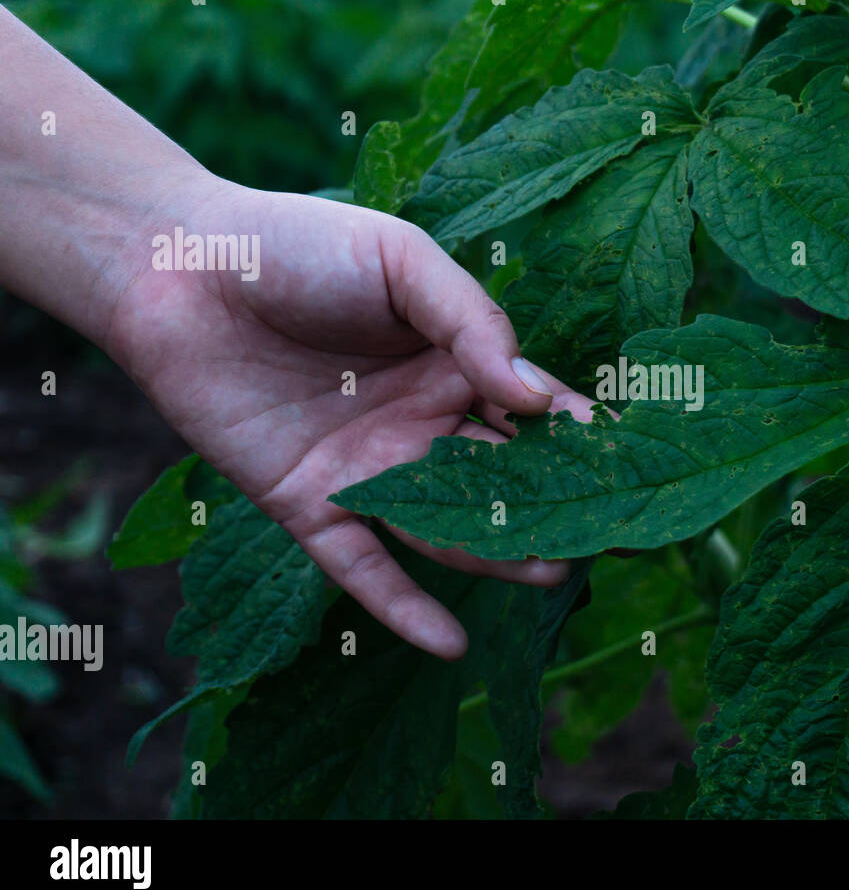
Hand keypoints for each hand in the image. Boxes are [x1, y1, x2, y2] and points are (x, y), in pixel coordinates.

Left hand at [103, 170, 596, 658]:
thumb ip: (472, 322)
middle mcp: (420, 422)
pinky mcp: (309, 504)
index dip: (580, 437)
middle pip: (498, 478)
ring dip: (496, 555)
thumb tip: (540, 396)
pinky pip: (361, 566)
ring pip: (444, 528)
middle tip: (605, 537)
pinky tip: (449, 645)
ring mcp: (367, 469)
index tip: (631, 465)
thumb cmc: (296, 244)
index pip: (533, 409)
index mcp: (453, 362)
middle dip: (549, 507)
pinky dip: (401, 607)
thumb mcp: (400, 260)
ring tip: (551, 574)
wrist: (176, 268)